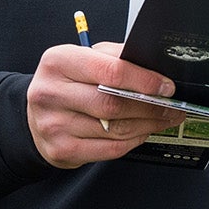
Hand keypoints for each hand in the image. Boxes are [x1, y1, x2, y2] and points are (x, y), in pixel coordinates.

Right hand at [26, 41, 184, 168]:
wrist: (34, 115)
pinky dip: (133, 141)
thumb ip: (116, 58)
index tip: (166, 87)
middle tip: (173, 106)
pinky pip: (110, 149)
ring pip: (115, 129)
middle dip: (151, 106)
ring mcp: (54, 125)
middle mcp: (51, 93)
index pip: (110, 71)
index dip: (144, 81)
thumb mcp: (84, 58)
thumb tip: (155, 68)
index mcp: (59, 62)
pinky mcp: (61, 150)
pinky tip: (142, 132)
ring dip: (147, 125)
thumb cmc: (67, 83)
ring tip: (164, 119)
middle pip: (113, 104)